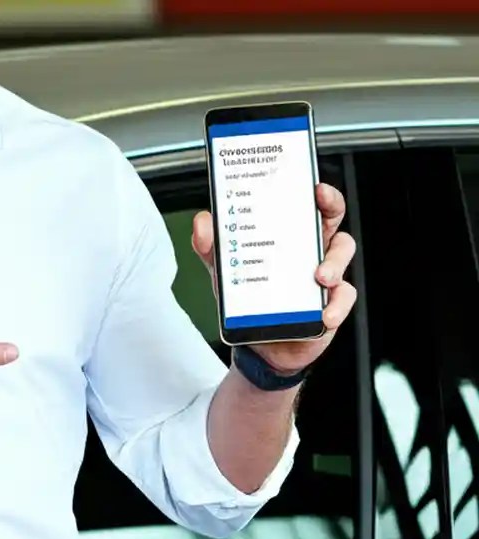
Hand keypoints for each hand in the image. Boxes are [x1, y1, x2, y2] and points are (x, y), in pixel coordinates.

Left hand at [191, 182, 357, 374]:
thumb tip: (202, 222)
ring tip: (319, 277)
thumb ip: (210, 246)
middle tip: (323, 212)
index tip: (314, 187)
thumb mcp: (224, 270)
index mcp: (288, 236)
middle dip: (332, 208)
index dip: (316, 192)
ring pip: (342, 255)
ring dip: (335, 264)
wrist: (257, 344)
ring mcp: (324, 275)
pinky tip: (324, 315)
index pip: (307, 205)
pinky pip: (344, 298)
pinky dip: (337, 306)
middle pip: (332, 219)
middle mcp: (310, 250)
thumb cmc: (247, 299)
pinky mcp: (332, 302)